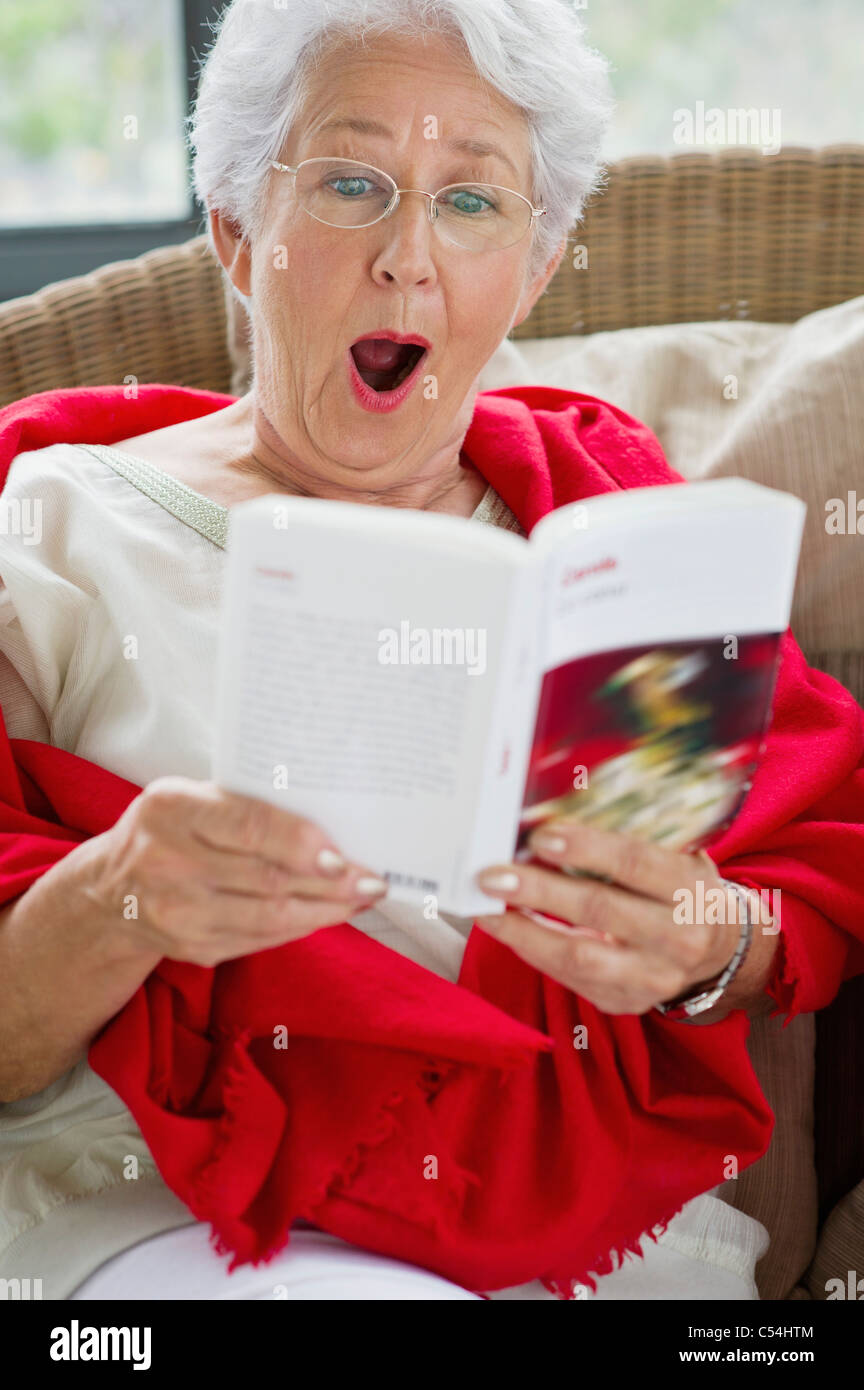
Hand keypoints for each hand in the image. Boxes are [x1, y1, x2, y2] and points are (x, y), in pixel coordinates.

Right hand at [81, 776, 387, 966]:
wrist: (110, 891)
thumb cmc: (169, 831)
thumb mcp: (191, 799)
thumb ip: (245, 807)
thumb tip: (327, 828)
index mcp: (171, 809)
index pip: (248, 825)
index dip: (300, 843)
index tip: (343, 855)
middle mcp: (168, 862)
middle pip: (266, 878)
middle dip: (330, 883)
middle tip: (372, 881)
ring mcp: (177, 913)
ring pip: (269, 916)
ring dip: (325, 910)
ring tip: (362, 900)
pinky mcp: (191, 948)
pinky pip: (259, 940)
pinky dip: (300, 927)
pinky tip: (327, 915)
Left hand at [474, 820, 744, 1015]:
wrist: (719, 950)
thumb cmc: (680, 890)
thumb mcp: (674, 859)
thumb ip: (624, 845)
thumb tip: (549, 822)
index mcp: (689, 889)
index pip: (634, 863)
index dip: (585, 849)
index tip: (540, 837)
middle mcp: (677, 937)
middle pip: (600, 910)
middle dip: (539, 891)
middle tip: (493, 876)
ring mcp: (653, 977)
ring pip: (579, 956)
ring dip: (524, 931)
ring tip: (487, 909)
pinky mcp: (627, 1002)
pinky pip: (571, 979)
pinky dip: (533, 951)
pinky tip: (508, 930)